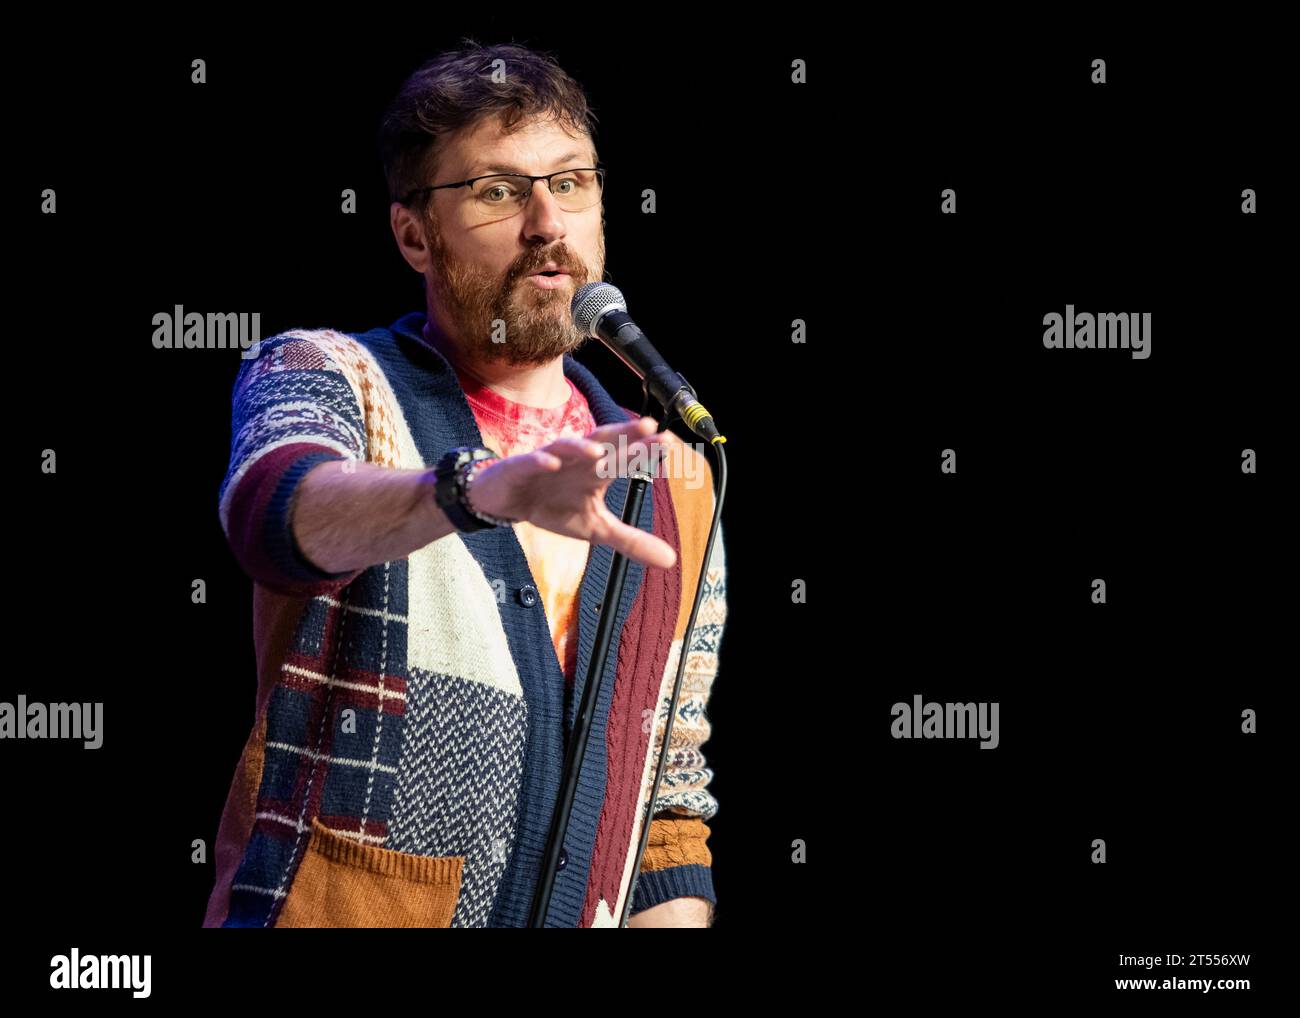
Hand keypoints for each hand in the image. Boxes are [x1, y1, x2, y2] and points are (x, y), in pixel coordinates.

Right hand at [468, 416, 676, 569]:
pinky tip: (551, 464)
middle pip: (603, 441)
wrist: (507, 502)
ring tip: (599, 452)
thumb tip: (671, 560)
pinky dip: (542, 461)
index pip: (626, 456)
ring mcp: (549, 459)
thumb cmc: (555, 506)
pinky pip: (532, 461)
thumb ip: (632, 540)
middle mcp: (576, 459)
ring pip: (567, 447)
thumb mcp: (596, 529)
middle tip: (648, 427)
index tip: (669, 445)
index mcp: (596, 470)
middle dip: (624, 434)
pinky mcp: (521, 466)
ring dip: (582, 447)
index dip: (646, 450)